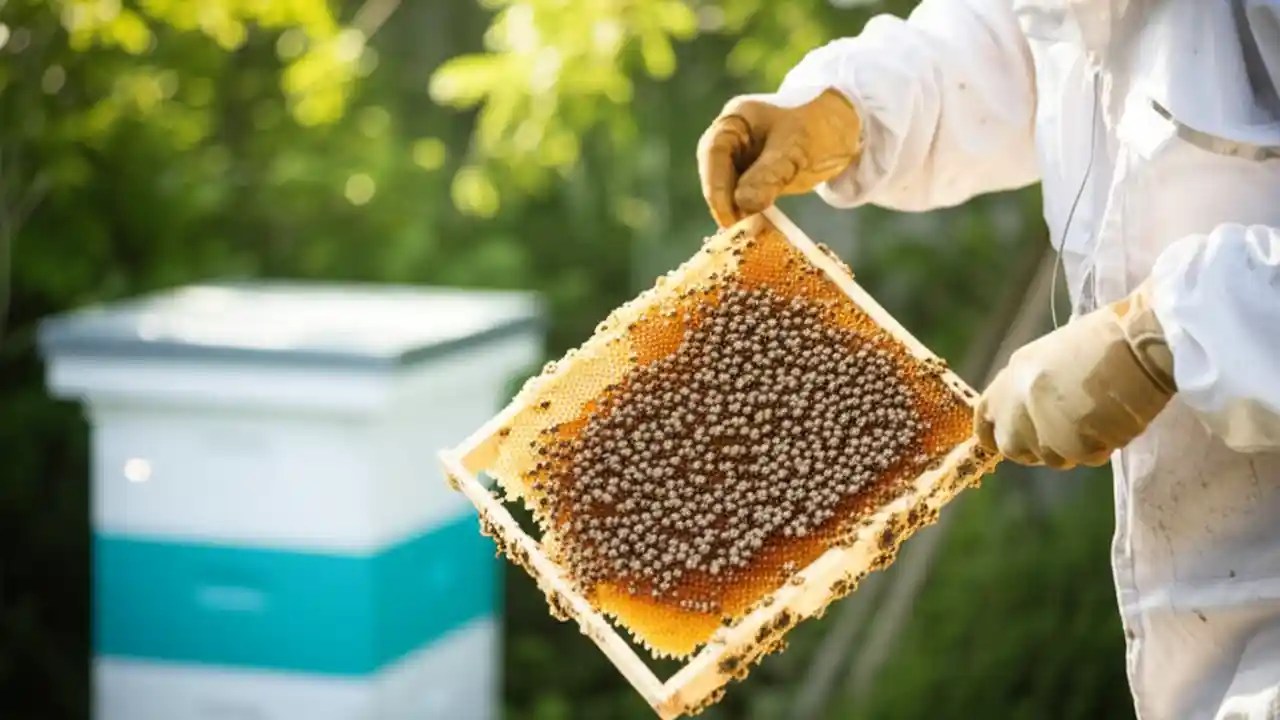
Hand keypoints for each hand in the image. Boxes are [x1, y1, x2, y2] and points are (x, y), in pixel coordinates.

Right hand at [697, 89, 861, 226]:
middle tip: (736, 232)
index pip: (713, 153)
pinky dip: (750, 213)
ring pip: (729, 189)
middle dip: (724, 202)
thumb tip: (742, 203)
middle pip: (716, 173)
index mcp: (736, 120)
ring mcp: (743, 158)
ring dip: (736, 211)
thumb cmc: (821, 126)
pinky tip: (758, 229)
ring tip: (747, 234)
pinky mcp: (755, 177)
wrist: (849, 127)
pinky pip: (745, 197)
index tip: (727, 218)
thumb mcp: (797, 148)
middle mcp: (733, 139)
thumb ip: (769, 173)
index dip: (716, 187)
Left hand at [974, 281, 1175, 467]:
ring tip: (1099, 419)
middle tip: (1066, 435)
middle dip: (1035, 449)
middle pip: (1012, 446)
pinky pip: (1084, 457)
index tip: (1002, 442)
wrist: (1141, 340)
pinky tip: (1115, 421)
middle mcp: (1019, 399)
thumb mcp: (1054, 358)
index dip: (993, 433)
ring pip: (1050, 457)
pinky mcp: (1071, 441)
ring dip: (1073, 448)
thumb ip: (1034, 388)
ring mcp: (1043, 422)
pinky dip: (1100, 448)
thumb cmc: (1109, 341)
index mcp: (1014, 373)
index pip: (985, 415)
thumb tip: (1032, 417)